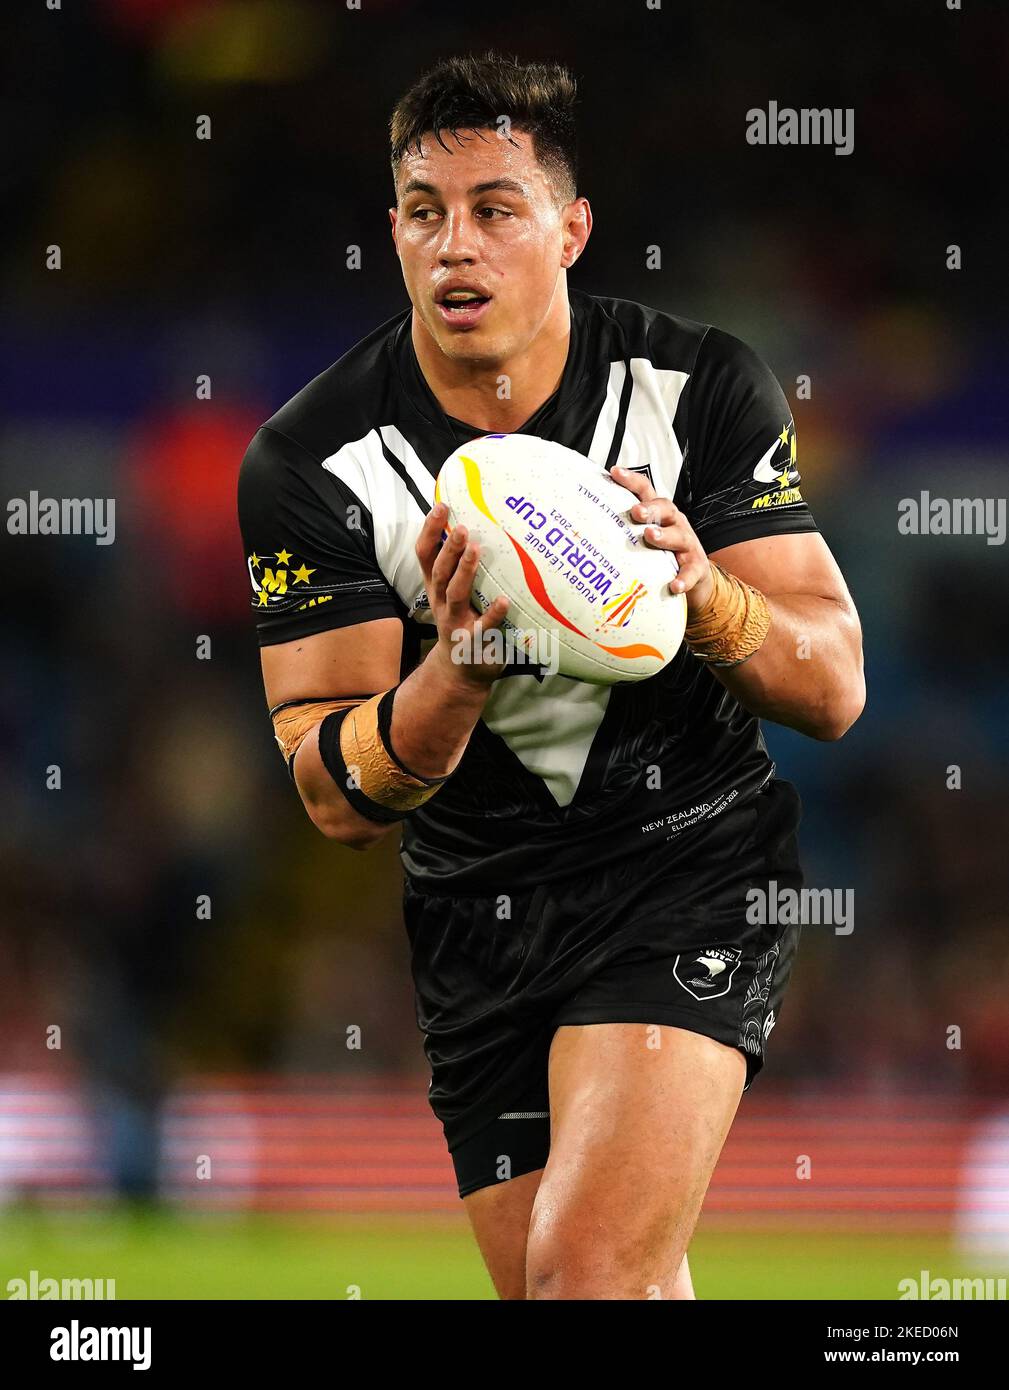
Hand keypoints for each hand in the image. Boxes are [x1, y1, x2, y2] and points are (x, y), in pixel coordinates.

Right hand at [415, 503, 510, 684]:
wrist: (461, 671)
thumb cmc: (462, 622)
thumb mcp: (454, 595)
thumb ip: (458, 568)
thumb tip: (475, 527)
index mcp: (436, 588)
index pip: (426, 556)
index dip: (430, 531)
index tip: (441, 507)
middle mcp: (442, 604)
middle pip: (439, 572)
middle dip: (449, 549)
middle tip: (462, 527)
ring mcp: (455, 623)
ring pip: (455, 594)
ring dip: (464, 572)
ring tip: (476, 549)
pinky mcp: (473, 643)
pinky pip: (482, 627)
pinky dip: (492, 614)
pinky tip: (503, 601)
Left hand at [611, 466, 713, 615]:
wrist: (693, 575)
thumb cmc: (660, 552)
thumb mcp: (642, 536)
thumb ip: (621, 529)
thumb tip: (583, 524)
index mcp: (658, 513)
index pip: (645, 490)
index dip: (631, 480)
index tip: (615, 473)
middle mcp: (674, 523)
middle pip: (665, 508)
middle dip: (650, 508)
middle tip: (635, 511)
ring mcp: (687, 544)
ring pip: (679, 535)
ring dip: (664, 535)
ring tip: (651, 536)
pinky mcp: (696, 566)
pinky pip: (691, 571)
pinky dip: (683, 578)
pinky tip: (674, 586)